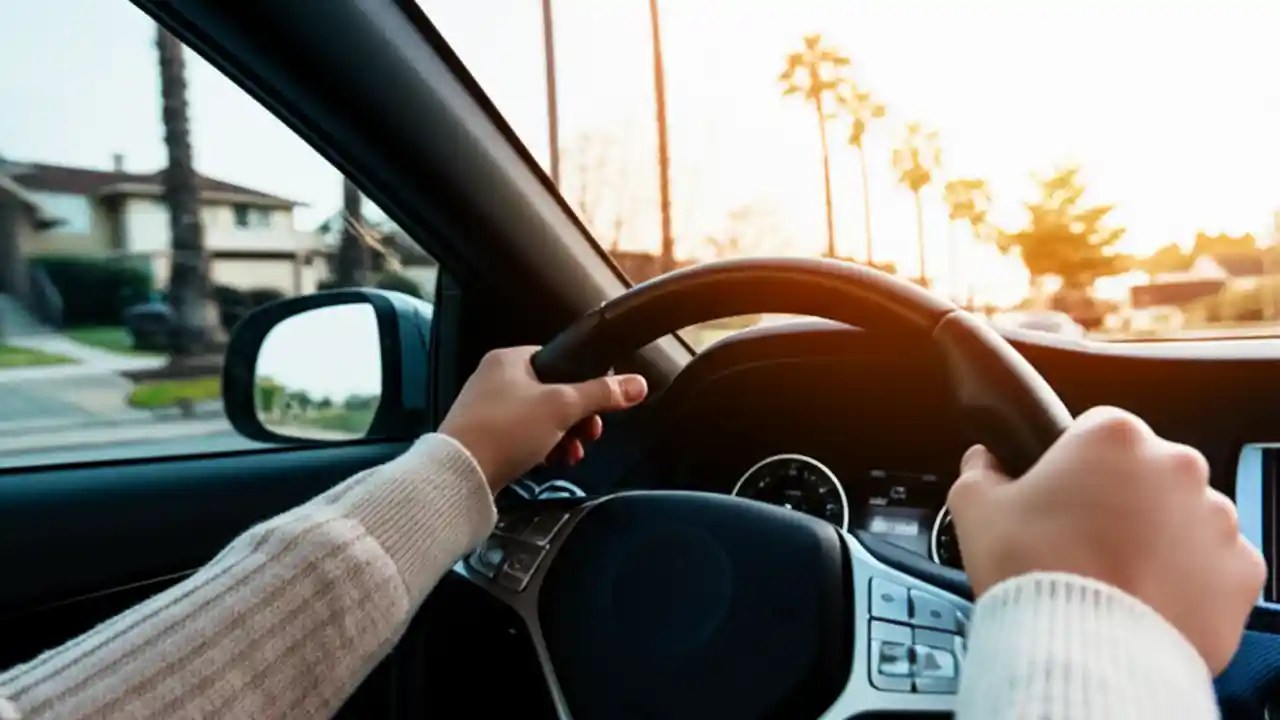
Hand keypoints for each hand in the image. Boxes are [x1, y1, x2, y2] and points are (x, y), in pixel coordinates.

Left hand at [439, 346, 647, 493]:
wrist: (459, 474)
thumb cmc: (509, 429)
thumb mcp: (562, 407)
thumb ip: (601, 395)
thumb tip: (639, 384)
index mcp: (510, 359)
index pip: (559, 361)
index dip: (584, 384)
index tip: (600, 408)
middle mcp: (495, 378)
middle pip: (552, 393)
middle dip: (577, 418)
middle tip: (589, 436)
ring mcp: (487, 408)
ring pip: (539, 418)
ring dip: (563, 436)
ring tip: (571, 456)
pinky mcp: (483, 437)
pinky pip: (522, 437)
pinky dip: (541, 448)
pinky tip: (550, 463)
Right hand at [948, 406, 1264, 673]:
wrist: (1082, 651)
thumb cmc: (1032, 571)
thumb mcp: (978, 510)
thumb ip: (979, 471)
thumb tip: (983, 461)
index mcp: (1113, 436)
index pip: (1095, 430)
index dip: (1072, 466)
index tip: (1060, 498)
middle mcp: (1176, 466)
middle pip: (1145, 471)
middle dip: (1121, 498)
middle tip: (1083, 541)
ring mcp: (1216, 519)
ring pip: (1183, 517)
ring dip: (1158, 536)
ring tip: (1116, 575)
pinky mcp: (1240, 570)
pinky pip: (1214, 566)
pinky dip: (1189, 579)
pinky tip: (1148, 598)